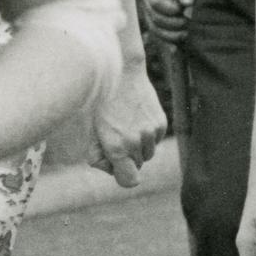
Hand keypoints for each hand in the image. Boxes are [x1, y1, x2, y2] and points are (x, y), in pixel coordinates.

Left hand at [90, 61, 165, 186]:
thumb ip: (98, 155)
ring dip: (139, 146)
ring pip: (148, 153)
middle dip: (128, 157)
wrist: (123, 74)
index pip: (129, 180)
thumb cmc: (103, 104)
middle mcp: (136, 142)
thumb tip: (111, 168)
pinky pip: (156, 140)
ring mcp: (151, 133)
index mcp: (116, 146)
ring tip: (128, 126)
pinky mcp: (161, 124)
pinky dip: (148, 135)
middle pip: (137, 165)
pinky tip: (138, 118)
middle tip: (118, 137)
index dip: (123, 176)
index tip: (117, 165)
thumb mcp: (93, 131)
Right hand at [141, 0, 194, 46]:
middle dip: (174, 24)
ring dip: (172, 35)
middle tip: (188, 21)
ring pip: (155, 29)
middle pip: (156, 18)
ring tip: (186, 32)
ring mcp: (147, 10)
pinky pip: (158, 35)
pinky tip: (176, 48)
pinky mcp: (153, 21)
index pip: (156, 2)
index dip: (171, 10)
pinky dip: (168, 41)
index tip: (184, 9)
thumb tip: (186, 4)